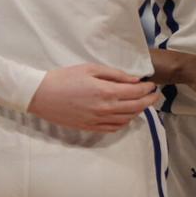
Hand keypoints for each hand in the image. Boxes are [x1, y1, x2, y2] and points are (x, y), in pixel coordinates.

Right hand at [28, 63, 163, 132]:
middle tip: (154, 95)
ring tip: (142, 104)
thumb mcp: (90, 68)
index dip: (147, 89)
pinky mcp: (91, 128)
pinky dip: (124, 122)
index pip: (136, 93)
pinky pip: (114, 128)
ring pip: (127, 119)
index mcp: (106, 91)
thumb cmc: (64, 78)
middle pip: (136, 107)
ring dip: (138, 112)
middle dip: (148, 101)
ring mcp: (98, 120)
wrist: (41, 95)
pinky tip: (126, 116)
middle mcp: (105, 109)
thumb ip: (115, 75)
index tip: (152, 85)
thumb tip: (134, 80)